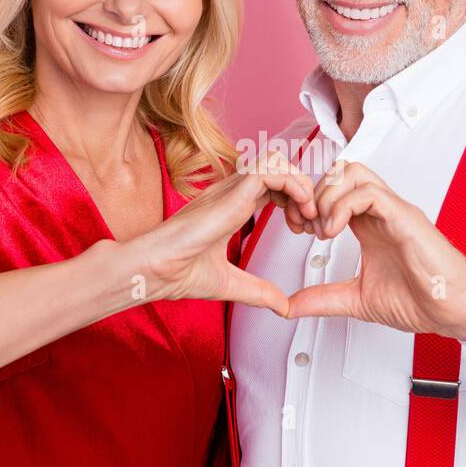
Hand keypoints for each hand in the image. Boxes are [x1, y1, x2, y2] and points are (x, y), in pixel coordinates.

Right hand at [126, 150, 317, 314]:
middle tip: (310, 221)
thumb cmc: (177, 272)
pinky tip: (299, 208)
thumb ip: (259, 292)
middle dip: (303, 189)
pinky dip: (293, 184)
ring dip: (300, 183)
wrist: (155, 272)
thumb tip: (283, 306)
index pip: (273, 183)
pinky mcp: (230, 193)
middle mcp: (231, 192)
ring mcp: (230, 189)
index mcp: (231, 206)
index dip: (295, 199)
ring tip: (306, 213)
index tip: (302, 227)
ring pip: (276, 159)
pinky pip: (269, 169)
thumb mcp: (231, 284)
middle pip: (278, 166)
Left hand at [283, 161, 465, 340]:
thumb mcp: (357, 300)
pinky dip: (342, 206)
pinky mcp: (403, 217)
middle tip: (305, 226)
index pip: (333, 190)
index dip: (308, 203)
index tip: (297, 230)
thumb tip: (291, 305)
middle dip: (313, 194)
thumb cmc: (421, 299)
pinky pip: (368, 192)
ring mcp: (393, 210)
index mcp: (369, 224)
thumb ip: (323, 298)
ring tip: (321, 228)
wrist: (455, 309)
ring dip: (327, 195)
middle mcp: (380, 211)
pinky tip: (334, 231)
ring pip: (352, 171)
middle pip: (340, 171)